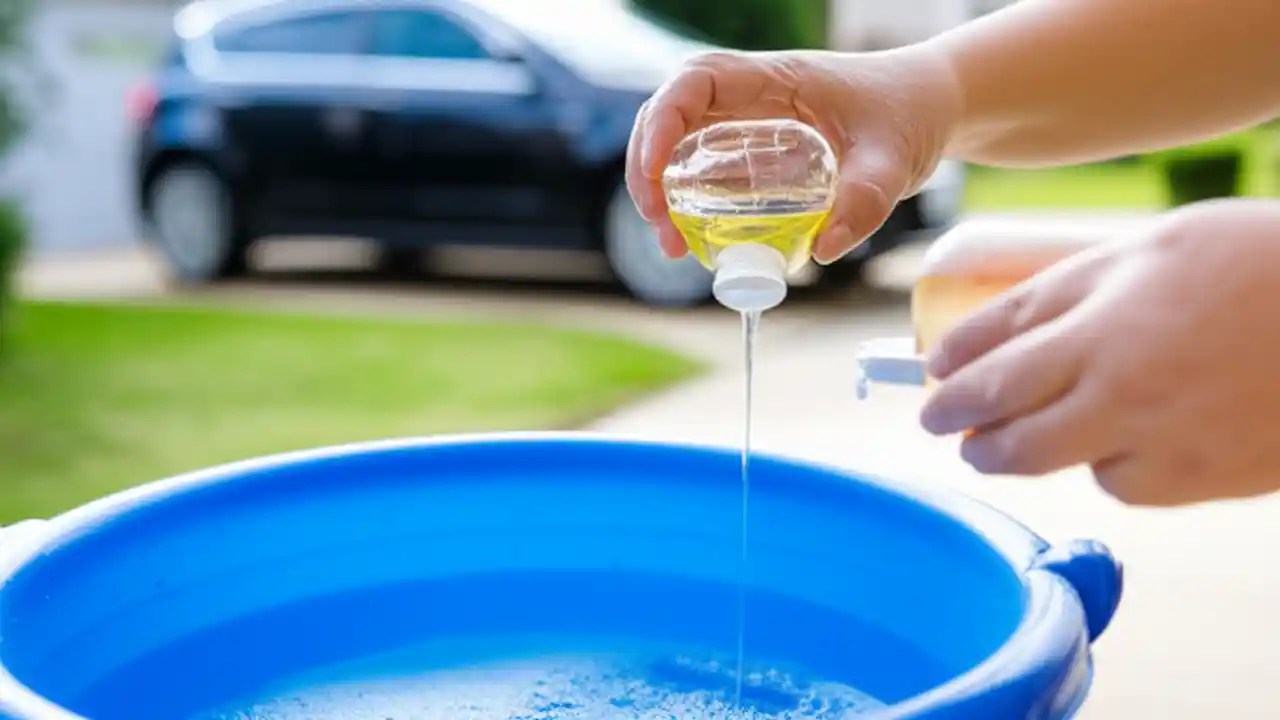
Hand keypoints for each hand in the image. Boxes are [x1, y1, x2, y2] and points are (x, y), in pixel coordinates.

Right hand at [626, 48, 961, 263]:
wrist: (930, 107)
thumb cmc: (911, 114)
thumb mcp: (894, 160)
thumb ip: (865, 201)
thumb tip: (822, 252)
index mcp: (776, 78)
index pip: (698, 81)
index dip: (664, 120)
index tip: (656, 170)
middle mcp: (750, 93)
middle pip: (670, 113)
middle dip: (648, 167)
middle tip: (660, 225)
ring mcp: (747, 119)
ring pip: (678, 142)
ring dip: (660, 189)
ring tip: (671, 244)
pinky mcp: (753, 146)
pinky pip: (702, 166)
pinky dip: (686, 200)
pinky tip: (693, 240)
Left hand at [920, 199, 1279, 505]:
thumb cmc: (1254, 262)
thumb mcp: (1150, 247)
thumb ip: (1066, 289)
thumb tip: (991, 331)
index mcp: (1101, 320)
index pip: (993, 352)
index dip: (951, 370)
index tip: (930, 377)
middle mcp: (1117, 385)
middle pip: (1004, 421)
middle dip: (959, 425)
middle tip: (940, 425)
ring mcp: (1155, 439)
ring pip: (1051, 460)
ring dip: (1013, 452)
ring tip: (994, 445)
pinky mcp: (1193, 481)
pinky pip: (1119, 481)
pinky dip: (1106, 462)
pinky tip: (1121, 437)